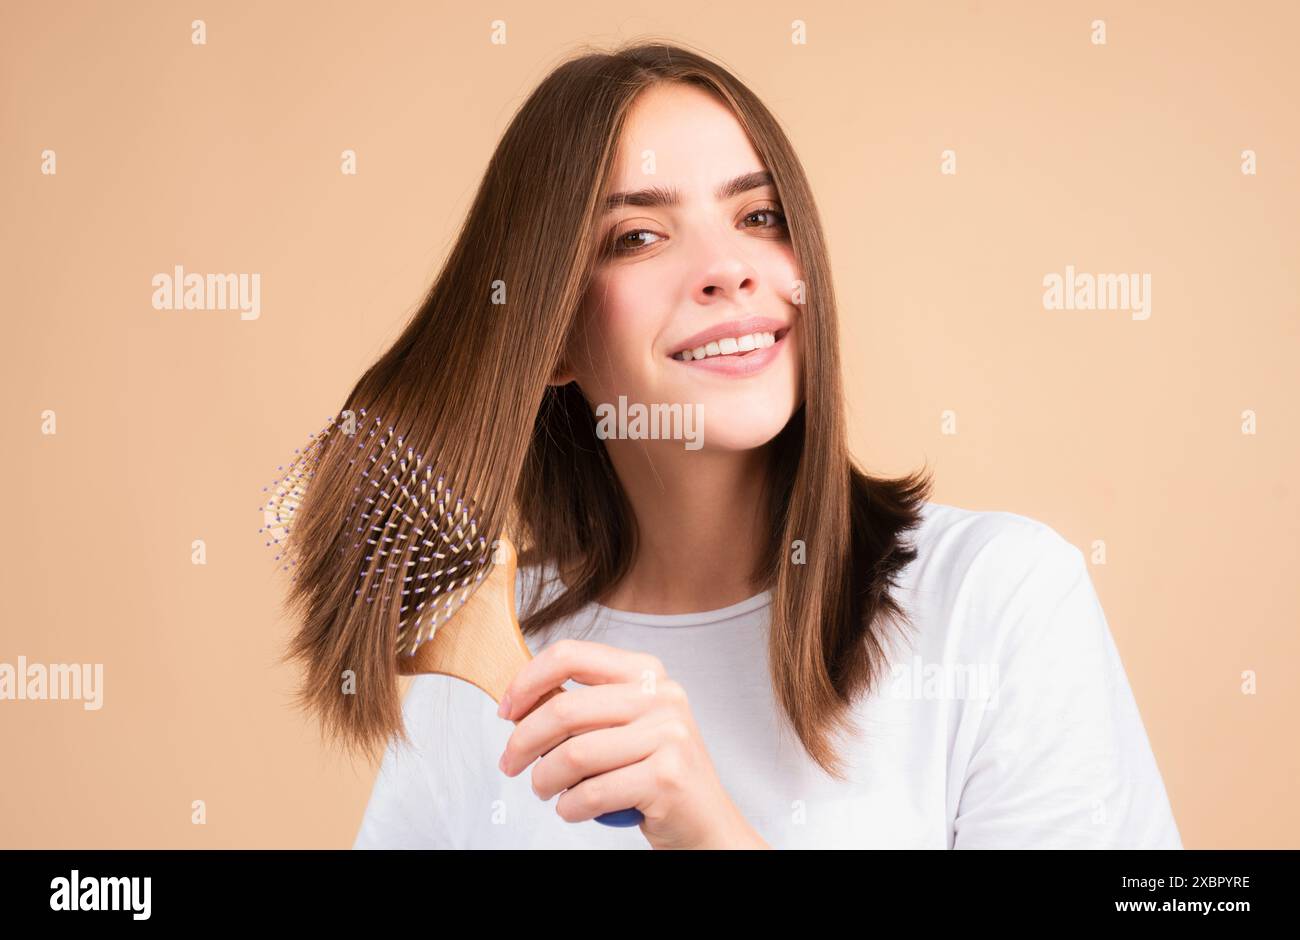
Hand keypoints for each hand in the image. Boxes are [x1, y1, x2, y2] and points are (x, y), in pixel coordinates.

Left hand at [496, 638, 768, 848]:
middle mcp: (662, 696)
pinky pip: (593, 793)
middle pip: (565, 709)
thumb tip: (519, 702)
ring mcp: (669, 736)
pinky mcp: (667, 778)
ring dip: (544, 779)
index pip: (570, 655)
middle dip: (523, 741)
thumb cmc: (654, 772)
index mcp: (646, 671)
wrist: (705, 821)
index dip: (527, 681)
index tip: (507, 710)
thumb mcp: (625, 724)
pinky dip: (569, 807)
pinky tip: (571, 809)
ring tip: (543, 790)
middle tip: (510, 764)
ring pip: (574, 755)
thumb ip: (583, 707)